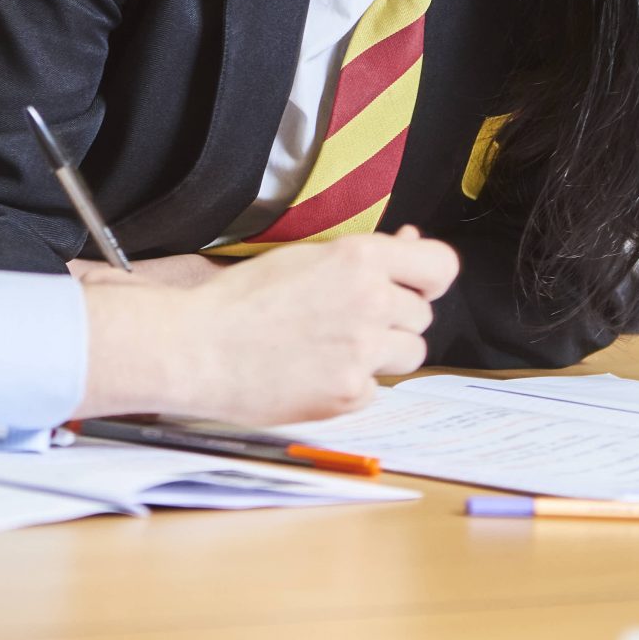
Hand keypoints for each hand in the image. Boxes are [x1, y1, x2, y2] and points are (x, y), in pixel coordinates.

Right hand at [75, 226, 456, 426]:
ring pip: (410, 355)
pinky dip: (353, 384)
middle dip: (394, 319)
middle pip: (422, 316)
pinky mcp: (350, 394)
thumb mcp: (303, 257)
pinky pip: (376, 389)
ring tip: (334, 347)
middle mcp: (371, 302)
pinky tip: (314, 372)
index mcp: (359, 258)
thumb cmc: (239, 300)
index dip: (429, 278)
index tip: (413, 286)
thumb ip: (362, 255)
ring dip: (383, 353)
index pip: (442, 265)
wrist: (196, 347)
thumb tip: (411, 245)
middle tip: (347, 319)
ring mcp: (363, 352)